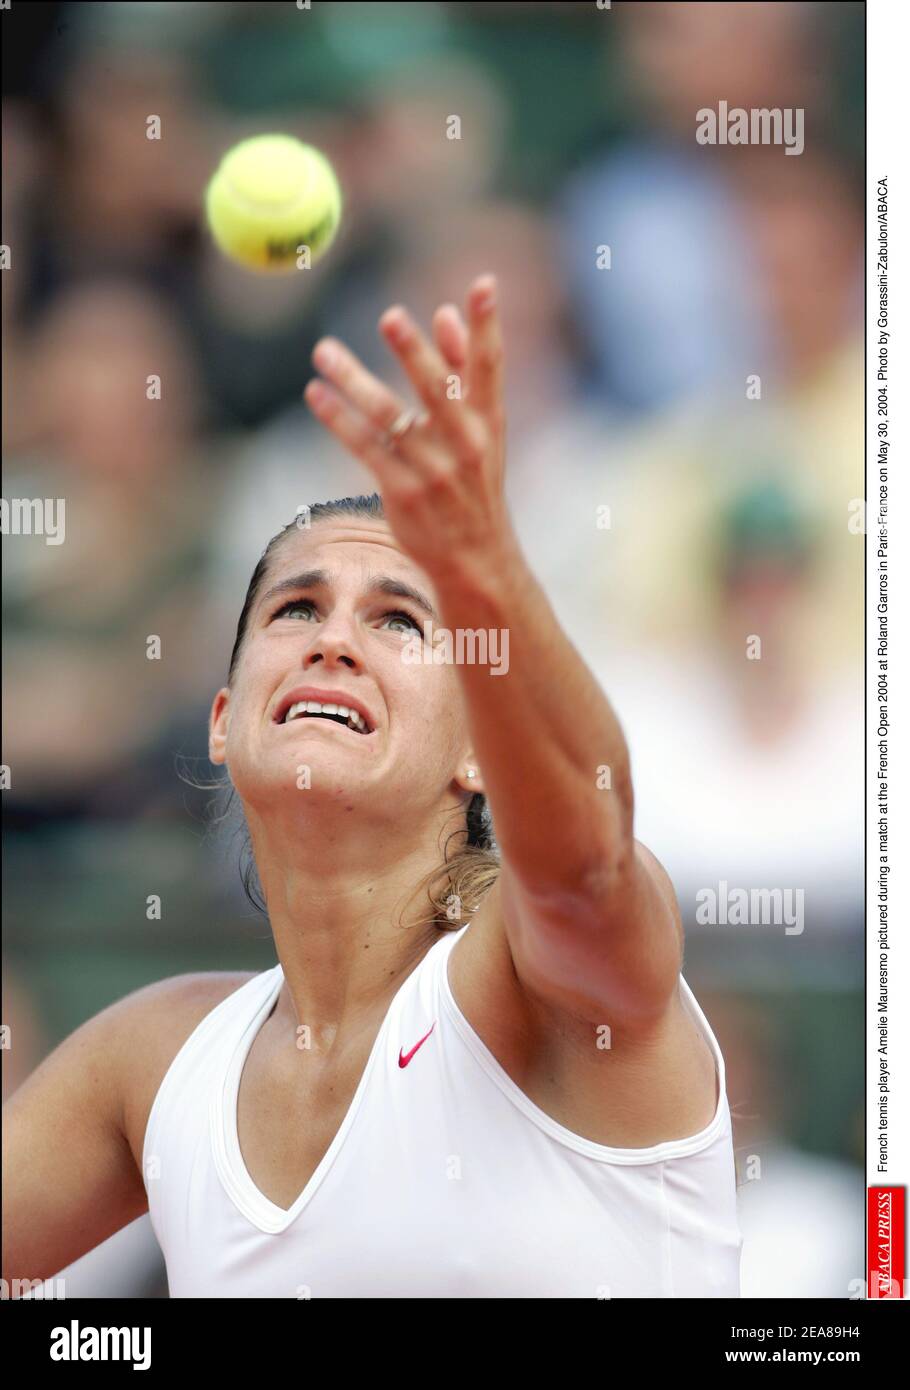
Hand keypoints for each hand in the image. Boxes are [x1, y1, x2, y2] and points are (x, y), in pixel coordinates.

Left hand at [303, 273, 513, 582]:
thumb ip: (464, 372)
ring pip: (390, 418)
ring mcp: (434, 471)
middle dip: (415, 354)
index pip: (490, 367)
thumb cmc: (474, 485)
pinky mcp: (403, 494)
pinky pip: (365, 450)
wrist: (476, 559)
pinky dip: (339, 420)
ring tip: (323, 350)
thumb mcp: (481, 431)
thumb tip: (445, 312)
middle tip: (390, 317)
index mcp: (488, 423)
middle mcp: (465, 444)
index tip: (485, 283)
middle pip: (437, 390)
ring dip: (354, 381)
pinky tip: (316, 395)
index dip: (488, 326)